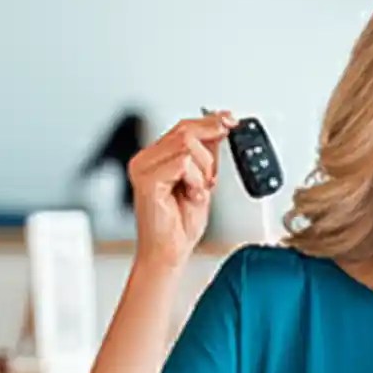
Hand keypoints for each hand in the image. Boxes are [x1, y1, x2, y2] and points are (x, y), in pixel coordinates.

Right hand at [126, 110, 237, 269]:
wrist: (168, 252)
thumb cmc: (180, 224)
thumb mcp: (202, 182)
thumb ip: (207, 156)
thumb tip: (221, 130)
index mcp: (155, 157)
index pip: (183, 127)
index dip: (210, 121)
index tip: (230, 119)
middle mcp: (145, 159)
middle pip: (185, 130)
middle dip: (210, 153)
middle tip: (212, 176)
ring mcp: (143, 168)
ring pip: (187, 145)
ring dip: (203, 169)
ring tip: (197, 191)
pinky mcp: (147, 180)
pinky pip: (183, 163)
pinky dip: (195, 180)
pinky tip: (191, 196)